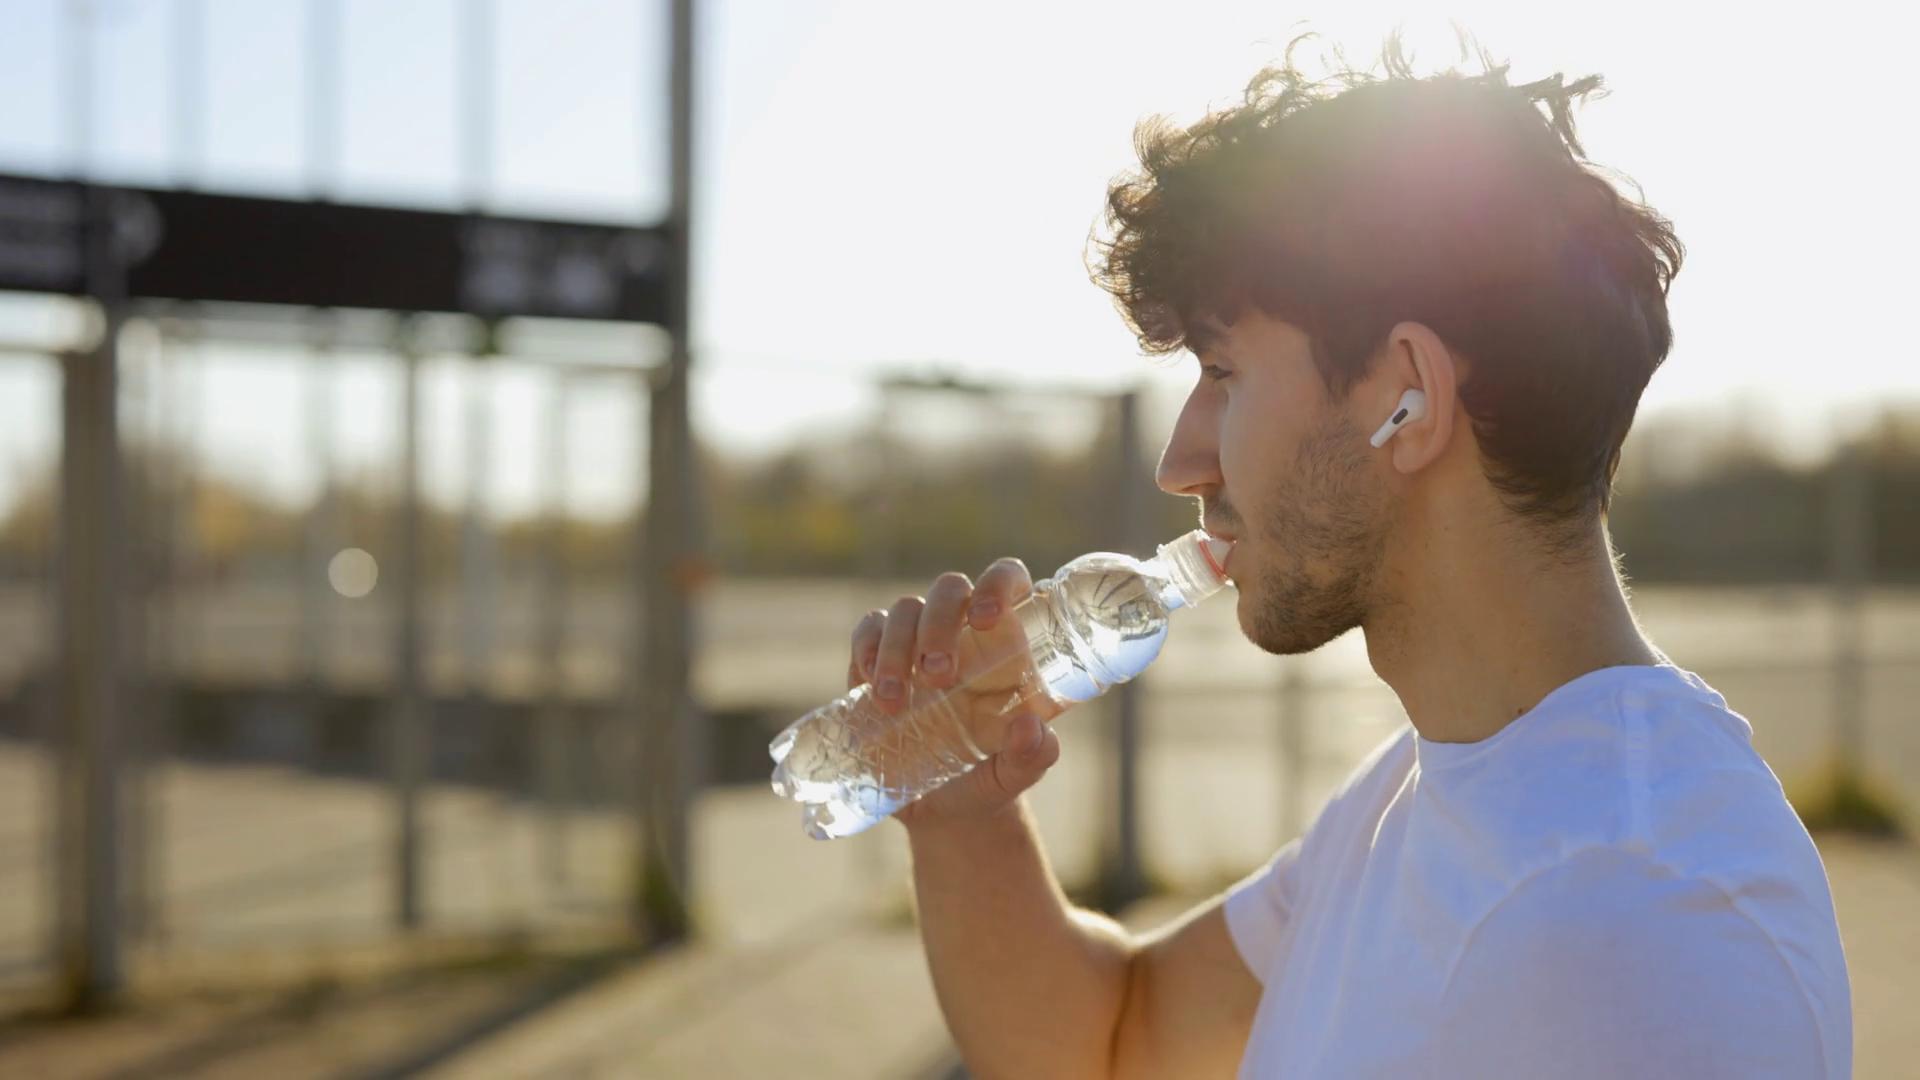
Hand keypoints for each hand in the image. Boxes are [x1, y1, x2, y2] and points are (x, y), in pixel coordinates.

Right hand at [846, 558, 1061, 829]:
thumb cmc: (990, 780)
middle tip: (937, 676)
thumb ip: (1031, 756)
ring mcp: (919, 642)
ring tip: (892, 702)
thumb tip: (1032, 729)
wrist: (944, 810)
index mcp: (1008, 644)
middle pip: (950, 590)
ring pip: (907, 609)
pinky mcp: (879, 660)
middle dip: (940, 624)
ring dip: (897, 647)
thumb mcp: (1014, 776)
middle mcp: (964, 633)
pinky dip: (866, 649)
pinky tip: (867, 683)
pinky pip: (869, 631)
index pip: (1007, 582)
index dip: (998, 583)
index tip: (987, 618)